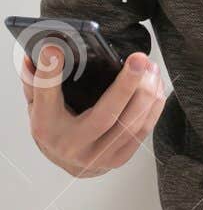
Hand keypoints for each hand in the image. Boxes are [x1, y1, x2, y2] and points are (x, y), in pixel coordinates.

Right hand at [22, 46, 165, 177]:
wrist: (65, 160)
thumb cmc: (54, 125)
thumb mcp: (39, 101)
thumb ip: (39, 78)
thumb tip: (46, 49)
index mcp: (46, 126)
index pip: (46, 96)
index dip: (50, 73)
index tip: (54, 50)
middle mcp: (71, 146)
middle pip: (105, 115)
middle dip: (126, 85)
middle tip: (138, 59)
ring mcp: (97, 156)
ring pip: (131, 124)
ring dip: (147, 93)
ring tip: (151, 68)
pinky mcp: (118, 160)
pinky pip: (143, 131)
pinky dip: (153, 106)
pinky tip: (156, 87)